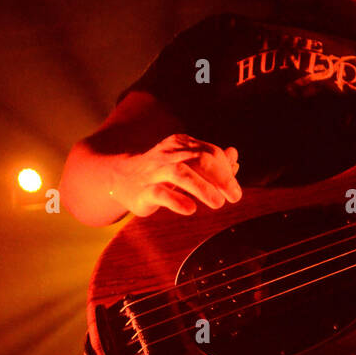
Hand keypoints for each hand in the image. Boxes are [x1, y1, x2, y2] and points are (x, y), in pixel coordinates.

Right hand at [109, 134, 241, 216]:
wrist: (121, 177)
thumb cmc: (160, 171)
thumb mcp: (186, 163)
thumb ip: (211, 162)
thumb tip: (234, 157)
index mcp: (181, 145)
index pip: (210, 153)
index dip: (226, 171)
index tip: (234, 191)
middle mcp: (169, 154)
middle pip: (199, 159)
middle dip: (220, 178)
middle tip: (234, 197)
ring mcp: (155, 171)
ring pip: (181, 174)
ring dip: (202, 188)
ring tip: (218, 203)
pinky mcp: (143, 191)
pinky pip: (160, 193)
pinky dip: (177, 201)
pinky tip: (190, 209)